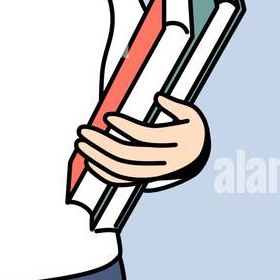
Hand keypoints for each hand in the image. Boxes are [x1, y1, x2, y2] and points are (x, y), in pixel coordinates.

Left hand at [75, 93, 208, 184]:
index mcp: (178, 144)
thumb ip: (177, 106)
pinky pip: (122, 181)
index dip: (125, 127)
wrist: (199, 162)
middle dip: (101, 143)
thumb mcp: (194, 116)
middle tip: (82, 130)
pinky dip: (103, 174)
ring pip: (121, 170)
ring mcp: (154, 175)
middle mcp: (166, 163)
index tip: (106, 117)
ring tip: (80, 144)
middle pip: (128, 155)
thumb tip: (158, 97)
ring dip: (97, 158)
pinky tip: (89, 161)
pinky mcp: (145, 181)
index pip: (146, 137)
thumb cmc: (192, 132)